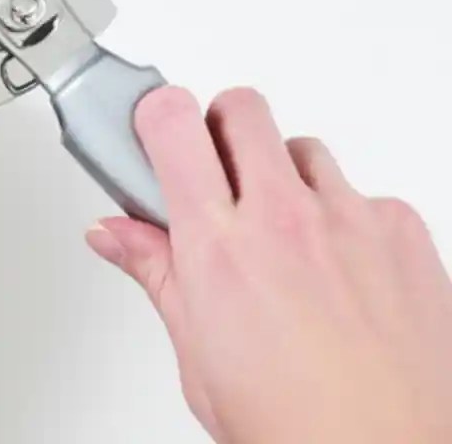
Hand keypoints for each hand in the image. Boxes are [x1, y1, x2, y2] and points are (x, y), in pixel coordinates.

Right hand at [87, 87, 451, 443]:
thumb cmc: (295, 428)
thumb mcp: (197, 356)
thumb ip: (157, 274)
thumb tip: (116, 234)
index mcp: (219, 248)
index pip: (173, 124)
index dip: (156, 114)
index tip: (151, 126)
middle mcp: (285, 220)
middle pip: (242, 109)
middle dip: (218, 129)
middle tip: (212, 172)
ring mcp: (351, 220)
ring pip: (304, 149)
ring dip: (282, 175)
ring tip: (279, 234)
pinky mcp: (405, 233)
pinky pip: (365, 194)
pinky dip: (343, 218)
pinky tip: (336, 267)